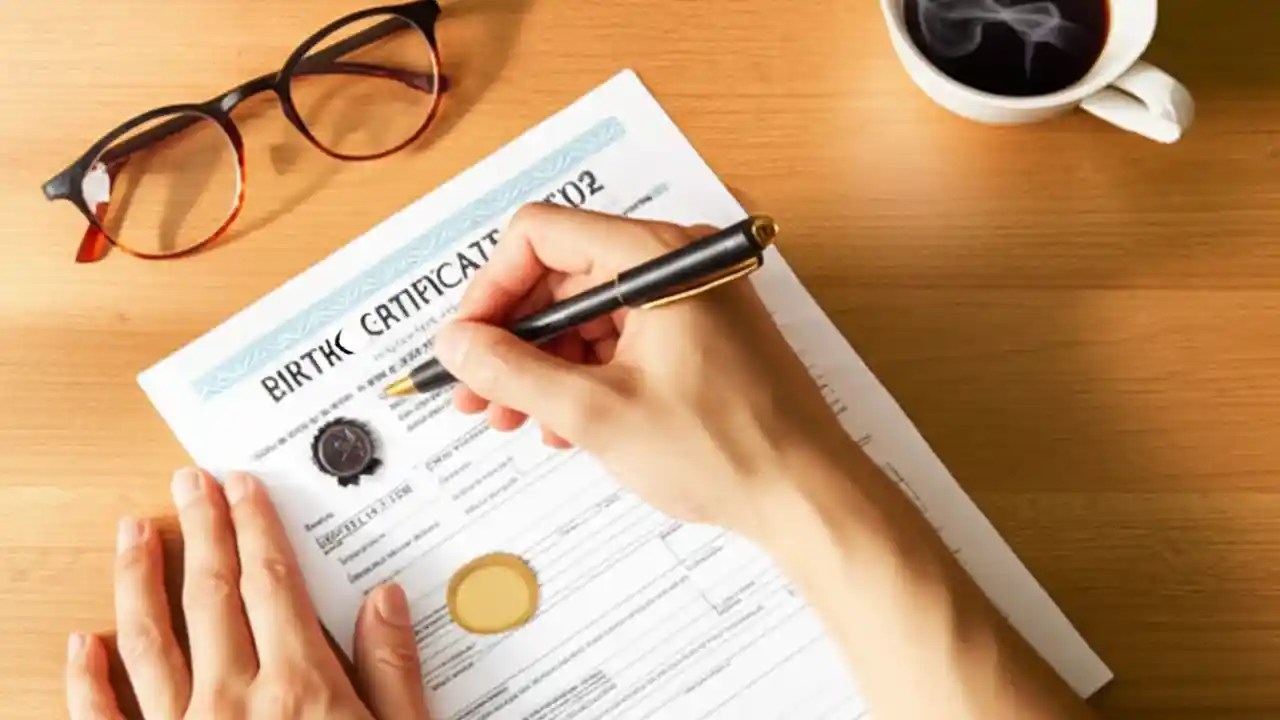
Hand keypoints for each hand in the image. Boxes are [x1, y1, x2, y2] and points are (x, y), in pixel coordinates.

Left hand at [65, 469, 428, 718]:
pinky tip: (83, 643)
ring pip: (150, 642)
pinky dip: (90, 680)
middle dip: (204, 532)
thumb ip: (394, 673)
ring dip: (139, 581)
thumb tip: (385, 600)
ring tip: (134, 532)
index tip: (243, 488)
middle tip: (190, 484)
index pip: (274, 584)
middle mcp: (235, 703)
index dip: (257, 528)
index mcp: (302, 691)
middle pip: (213, 596)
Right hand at [435, 204, 857, 536]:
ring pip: (588, 313)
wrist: (807, 494)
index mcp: (656, 256)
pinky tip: (564, 425)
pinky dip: (585, 375)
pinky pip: (622, 337)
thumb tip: (457, 343)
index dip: (490, 290)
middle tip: (476, 395)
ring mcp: (691, 296)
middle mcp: (676, 261)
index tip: (465, 345)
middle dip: (512, 339)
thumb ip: (514, 371)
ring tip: (516, 420)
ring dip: (544, 365)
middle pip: (561, 276)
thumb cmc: (725, 449)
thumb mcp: (596, 414)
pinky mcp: (699, 332)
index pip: (539, 236)